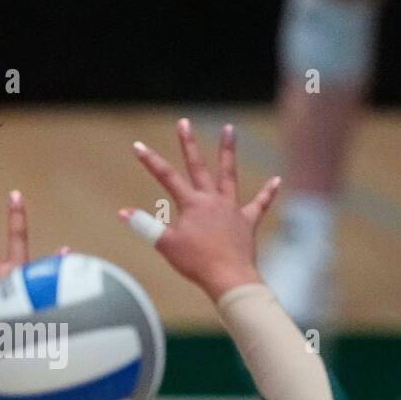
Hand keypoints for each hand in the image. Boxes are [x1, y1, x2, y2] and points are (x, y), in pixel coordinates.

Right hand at [121, 118, 280, 300]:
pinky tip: (277, 180)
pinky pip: (260, 204)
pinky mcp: (247, 221)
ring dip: (228, 151)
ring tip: (229, 129)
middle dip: (188, 143)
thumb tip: (123, 212)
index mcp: (192, 204)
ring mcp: (232, 208)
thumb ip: (145, 226)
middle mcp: (212, 200)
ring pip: (229, 174)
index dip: (150, 161)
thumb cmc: (196, 263)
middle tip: (184, 122)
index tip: (138, 145)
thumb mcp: (166, 245)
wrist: (229, 277)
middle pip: (198, 166)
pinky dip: (268, 192)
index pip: (166, 177)